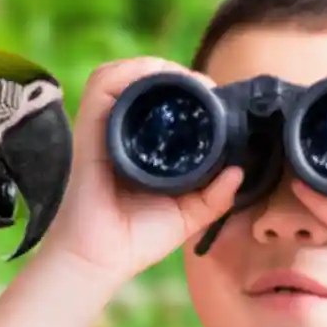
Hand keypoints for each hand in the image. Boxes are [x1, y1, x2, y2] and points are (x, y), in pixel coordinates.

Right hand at [37, 57, 243, 286]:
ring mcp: (101, 128)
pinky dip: (127, 74)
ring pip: (118, 74)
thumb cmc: (136, 240)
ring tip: (183, 80)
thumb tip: (238, 172)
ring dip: (151, 67)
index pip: (156, 99)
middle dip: (171, 72)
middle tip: (202, 86)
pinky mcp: (89, 129)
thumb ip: (215, 197)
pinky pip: (102, 85)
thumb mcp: (188, 215)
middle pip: (138, 79)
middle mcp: (119, 132)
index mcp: (140, 147)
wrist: (101, 260)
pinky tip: (155, 80)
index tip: (212, 95)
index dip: (184, 87)